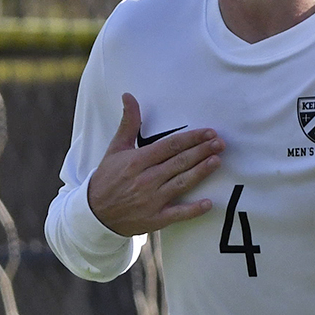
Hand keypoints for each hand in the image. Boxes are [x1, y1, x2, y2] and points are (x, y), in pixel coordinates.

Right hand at [86, 93, 223, 236]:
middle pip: (179, 162)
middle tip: (220, 143)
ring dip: (200, 172)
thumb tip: (129, 96)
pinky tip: (208, 203)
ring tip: (217, 161)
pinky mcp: (154, 219)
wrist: (95, 213)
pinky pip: (177, 214)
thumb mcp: (116, 148)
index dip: (191, 138)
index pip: (170, 146)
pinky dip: (193, 210)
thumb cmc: (108, 178)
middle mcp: (145, 179)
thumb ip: (128, 123)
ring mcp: (151, 200)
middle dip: (201, 151)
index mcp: (137, 161)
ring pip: (181, 183)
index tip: (208, 132)